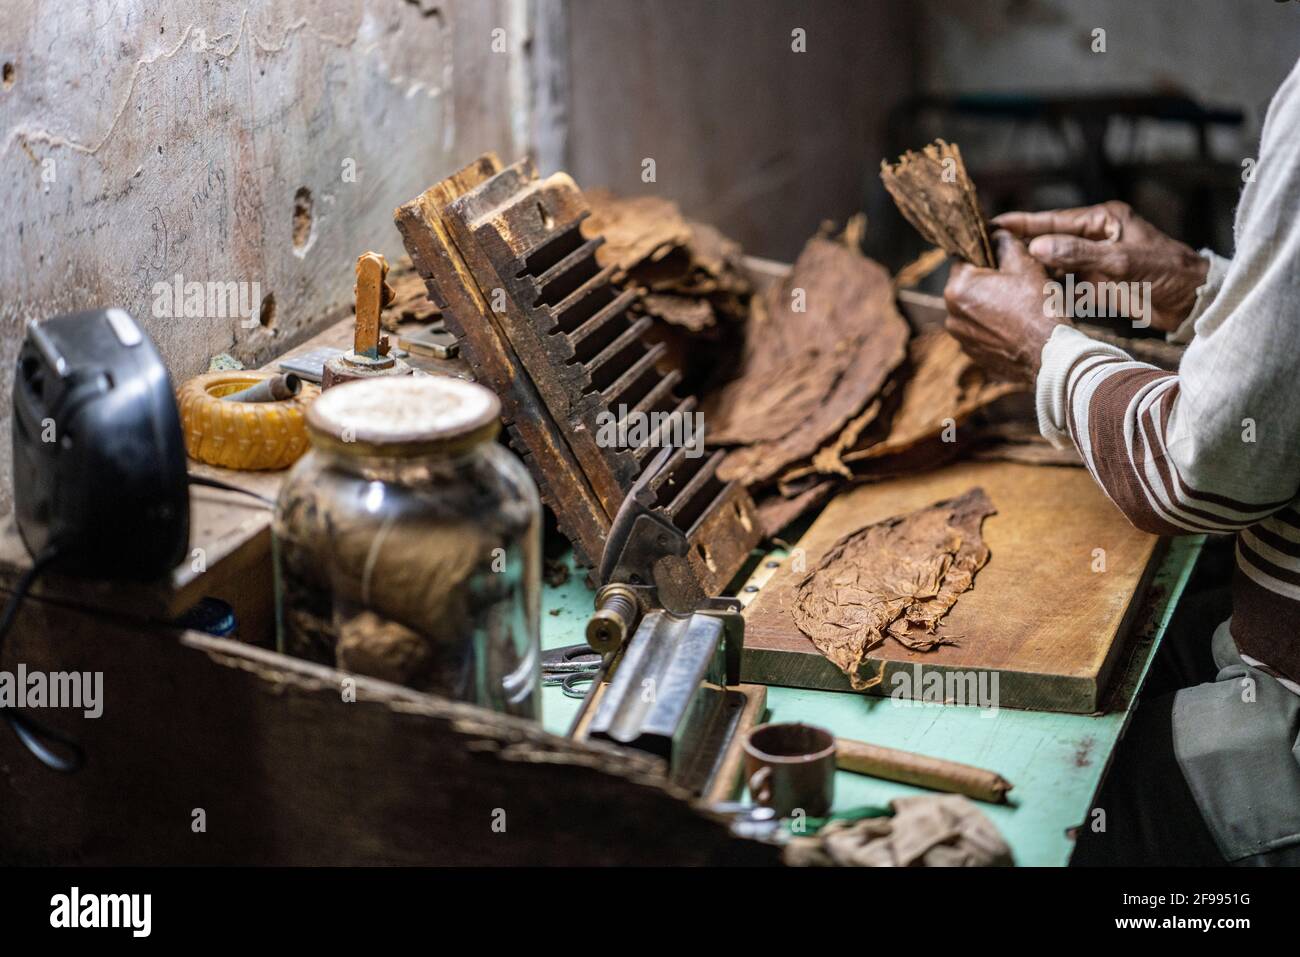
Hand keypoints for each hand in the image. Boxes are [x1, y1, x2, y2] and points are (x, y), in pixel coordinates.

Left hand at [943, 230, 1065, 386]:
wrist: (1048, 354)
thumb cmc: (1037, 308)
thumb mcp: (1025, 264)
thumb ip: (1006, 243)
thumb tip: (996, 234)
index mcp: (958, 288)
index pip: (963, 260)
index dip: (984, 257)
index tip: (1002, 261)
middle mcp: (951, 315)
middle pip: (967, 287)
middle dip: (987, 282)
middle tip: (1015, 284)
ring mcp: (961, 337)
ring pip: (973, 310)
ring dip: (989, 305)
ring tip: (1017, 307)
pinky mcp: (972, 354)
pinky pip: (980, 332)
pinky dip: (993, 327)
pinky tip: (1014, 326)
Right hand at [992, 201, 1207, 332]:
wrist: (1193, 302)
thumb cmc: (1167, 273)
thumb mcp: (1122, 262)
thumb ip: (1078, 254)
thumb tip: (1036, 247)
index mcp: (1102, 220)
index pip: (1053, 220)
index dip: (1022, 223)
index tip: (992, 225)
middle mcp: (1094, 237)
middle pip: (1047, 240)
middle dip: (1018, 246)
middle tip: (985, 252)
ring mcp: (1093, 260)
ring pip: (1051, 263)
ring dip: (1028, 269)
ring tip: (996, 273)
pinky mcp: (1095, 282)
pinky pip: (1062, 282)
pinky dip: (1044, 287)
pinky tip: (1022, 291)